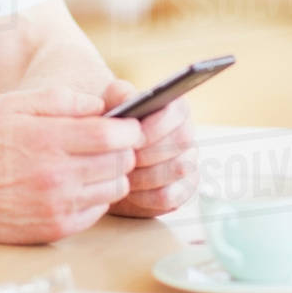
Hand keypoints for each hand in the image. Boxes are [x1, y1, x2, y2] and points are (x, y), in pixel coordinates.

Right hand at [0, 86, 144, 243]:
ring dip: (115, 173)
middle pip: (120, 162)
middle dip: (126, 149)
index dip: (129, 129)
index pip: (110, 135)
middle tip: (116, 144)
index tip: (130, 126)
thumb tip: (100, 105)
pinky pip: (100, 210)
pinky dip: (98, 196)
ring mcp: (59, 205)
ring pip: (116, 187)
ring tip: (98, 164)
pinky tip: (81, 185)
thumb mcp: (16, 106)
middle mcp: (57, 175)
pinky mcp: (59, 227)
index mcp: (48, 140)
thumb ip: (61, 98)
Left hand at [102, 78, 198, 218]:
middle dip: (148, 153)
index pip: (179, 111)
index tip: (134, 137)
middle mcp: (186, 134)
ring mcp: (188, 163)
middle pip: (181, 142)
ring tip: (122, 175)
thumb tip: (130, 100)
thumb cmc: (109, 130)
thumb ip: (119, 96)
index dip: (158, 126)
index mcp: (172, 109)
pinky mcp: (182, 190)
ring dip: (144, 175)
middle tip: (122, 159)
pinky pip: (170, 195)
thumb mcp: (108, 106)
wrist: (103, 163)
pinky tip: (131, 192)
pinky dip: (146, 196)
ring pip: (177, 169)